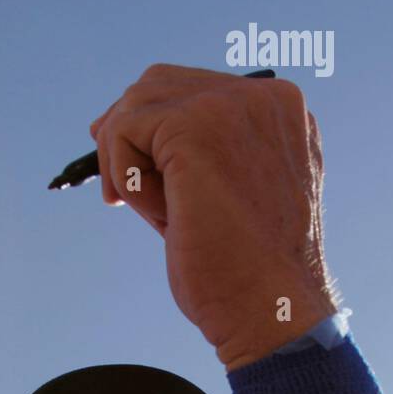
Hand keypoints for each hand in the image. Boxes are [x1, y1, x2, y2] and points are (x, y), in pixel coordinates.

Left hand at [89, 65, 337, 370]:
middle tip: (116, 190)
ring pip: (138, 103)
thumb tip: (113, 127)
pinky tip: (152, 214)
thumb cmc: (246, 274)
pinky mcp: (196, 126)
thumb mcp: (226, 200)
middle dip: (126, 134)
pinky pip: (124, 130)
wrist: (271, 310)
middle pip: (160, 83)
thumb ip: (192, 159)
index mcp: (279, 115)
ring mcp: (233, 106)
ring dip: (124, 160)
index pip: (196, 93)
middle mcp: (264, 99)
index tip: (138, 178)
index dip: (152, 132)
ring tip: (145, 211)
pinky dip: (122, 174)